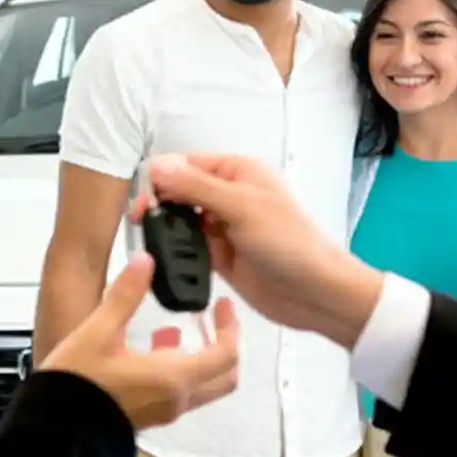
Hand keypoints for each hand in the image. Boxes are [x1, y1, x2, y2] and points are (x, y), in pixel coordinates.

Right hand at [38, 251, 239, 429]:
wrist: (54, 425)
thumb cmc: (78, 381)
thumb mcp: (99, 329)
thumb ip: (126, 294)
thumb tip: (145, 260)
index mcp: (173, 377)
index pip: (226, 354)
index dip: (231, 326)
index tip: (223, 304)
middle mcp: (177, 399)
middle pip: (223, 376)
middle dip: (224, 345)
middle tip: (212, 320)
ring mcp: (165, 411)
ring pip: (203, 386)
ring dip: (200, 357)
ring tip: (175, 329)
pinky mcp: (150, 415)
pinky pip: (180, 392)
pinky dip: (180, 369)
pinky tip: (152, 349)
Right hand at [128, 153, 382, 348]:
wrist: (316, 293)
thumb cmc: (288, 242)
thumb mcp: (240, 207)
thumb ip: (196, 186)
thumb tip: (157, 165)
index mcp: (239, 172)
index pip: (190, 163)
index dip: (164, 175)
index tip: (145, 194)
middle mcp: (230, 195)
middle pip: (182, 190)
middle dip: (160, 201)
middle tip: (140, 218)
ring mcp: (225, 227)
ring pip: (184, 220)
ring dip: (166, 227)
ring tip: (148, 238)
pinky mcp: (222, 256)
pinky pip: (191, 248)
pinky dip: (177, 251)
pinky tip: (162, 257)